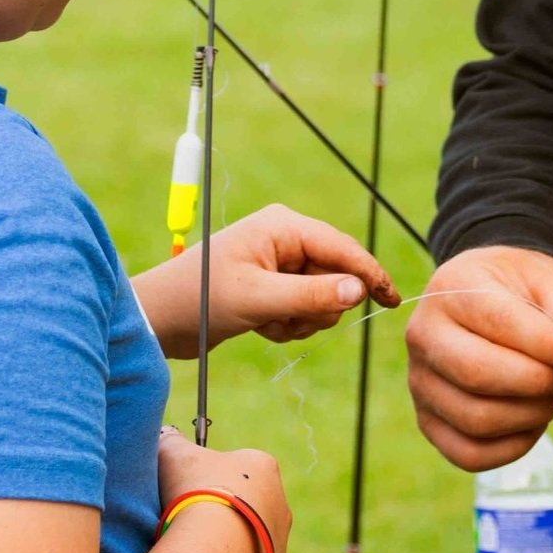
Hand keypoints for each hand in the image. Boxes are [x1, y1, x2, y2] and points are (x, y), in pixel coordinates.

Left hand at [135, 203, 399, 354]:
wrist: (159, 319)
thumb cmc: (200, 300)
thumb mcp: (259, 300)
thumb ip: (311, 294)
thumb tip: (359, 290)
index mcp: (283, 226)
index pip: (342, 247)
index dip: (370, 274)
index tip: (393, 300)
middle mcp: (286, 237)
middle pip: (335, 275)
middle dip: (318, 306)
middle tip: (287, 320)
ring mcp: (280, 261)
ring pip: (322, 296)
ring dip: (301, 319)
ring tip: (268, 324)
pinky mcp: (273, 284)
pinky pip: (304, 307)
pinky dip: (289, 323)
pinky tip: (261, 326)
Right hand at [157, 426, 290, 552]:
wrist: (215, 549)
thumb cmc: (197, 492)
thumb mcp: (175, 454)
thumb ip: (171, 441)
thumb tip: (167, 436)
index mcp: (262, 467)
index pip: (235, 468)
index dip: (208, 478)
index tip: (187, 492)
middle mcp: (279, 500)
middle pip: (244, 503)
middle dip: (219, 511)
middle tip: (188, 523)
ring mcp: (280, 538)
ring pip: (247, 537)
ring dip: (225, 542)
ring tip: (195, 551)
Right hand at [406, 246, 552, 470]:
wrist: (491, 297)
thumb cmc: (523, 288)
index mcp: (450, 286)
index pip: (496, 320)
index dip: (545, 344)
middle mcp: (423, 334)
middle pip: (477, 374)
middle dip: (537, 383)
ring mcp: (419, 381)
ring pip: (475, 419)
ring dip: (530, 415)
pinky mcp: (428, 420)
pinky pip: (469, 454)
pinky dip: (513, 446)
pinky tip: (536, 420)